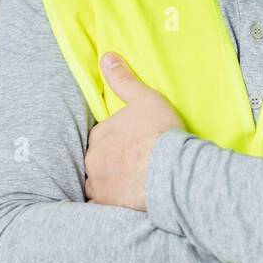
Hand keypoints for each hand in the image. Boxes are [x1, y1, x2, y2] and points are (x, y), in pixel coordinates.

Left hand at [84, 52, 185, 210]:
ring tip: (131, 184)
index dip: (118, 141)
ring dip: (110, 183)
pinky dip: (111, 203)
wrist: (170, 170)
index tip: (133, 145)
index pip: (102, 137)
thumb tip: (106, 57)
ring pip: (98, 183)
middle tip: (133, 165)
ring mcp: (98, 184)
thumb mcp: (145, 99)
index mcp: (100, 134)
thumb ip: (123, 79)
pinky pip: (102, 205)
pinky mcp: (106, 204)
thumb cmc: (159, 132)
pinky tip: (124, 202)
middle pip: (98, 160)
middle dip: (110, 162)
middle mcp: (92, 159)